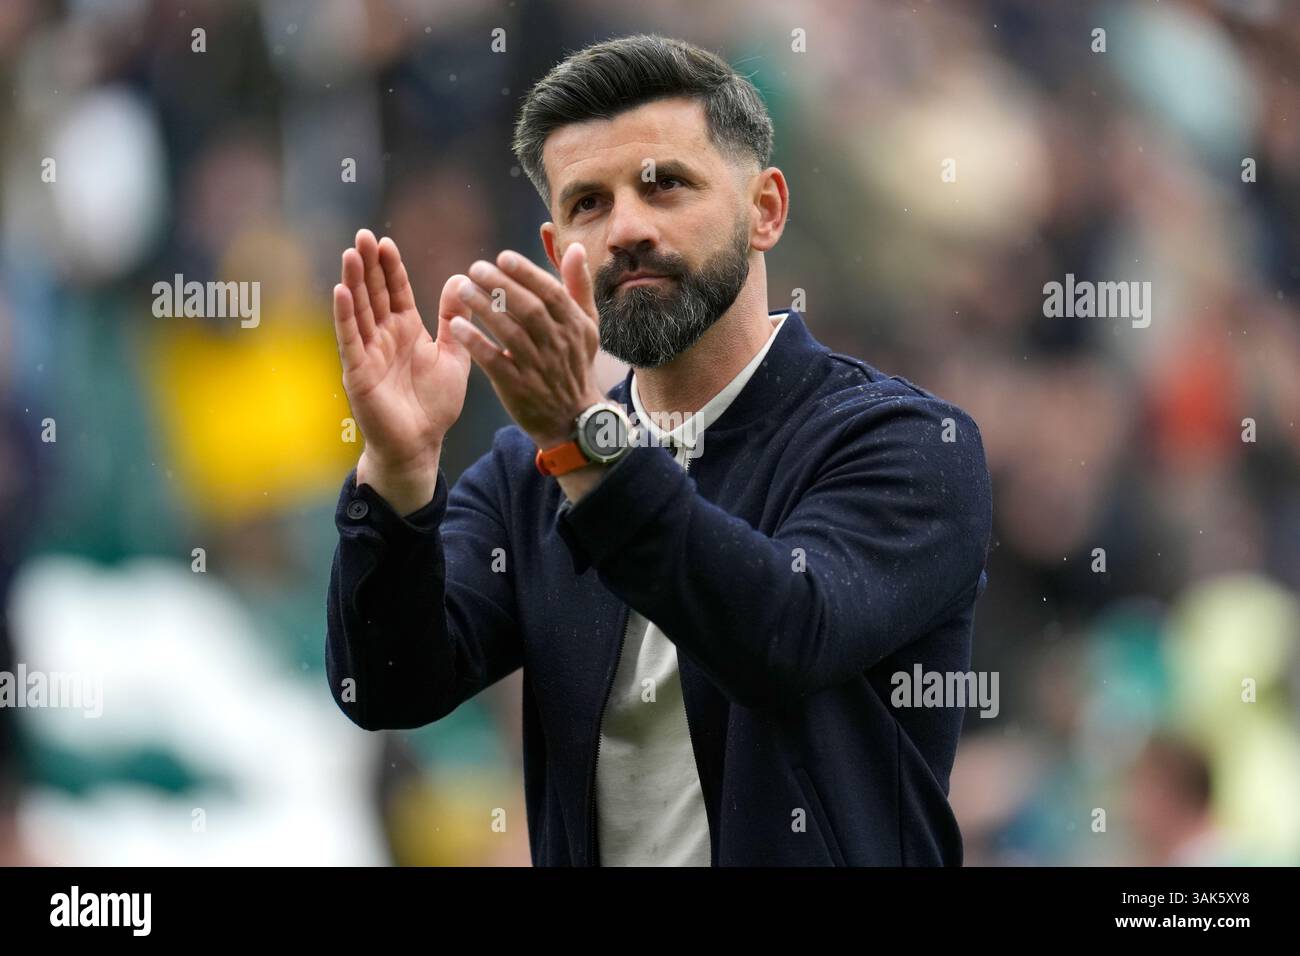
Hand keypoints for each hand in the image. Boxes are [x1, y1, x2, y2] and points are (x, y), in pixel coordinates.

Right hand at [333, 229, 472, 510]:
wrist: (421, 444)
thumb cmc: (435, 404)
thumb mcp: (453, 355)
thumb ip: (455, 320)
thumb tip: (459, 279)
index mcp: (407, 330)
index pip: (396, 291)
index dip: (390, 267)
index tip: (384, 241)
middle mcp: (384, 337)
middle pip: (373, 293)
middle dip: (367, 265)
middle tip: (362, 235)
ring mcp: (368, 353)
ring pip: (359, 311)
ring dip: (353, 282)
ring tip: (350, 253)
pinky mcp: (358, 372)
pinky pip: (350, 340)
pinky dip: (344, 316)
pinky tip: (341, 291)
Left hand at [448, 242, 604, 448]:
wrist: (572, 419)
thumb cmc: (574, 363)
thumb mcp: (586, 326)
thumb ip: (578, 286)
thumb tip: (573, 248)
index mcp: (575, 326)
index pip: (551, 294)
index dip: (527, 274)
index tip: (503, 257)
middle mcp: (558, 345)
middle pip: (530, 310)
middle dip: (501, 286)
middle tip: (475, 268)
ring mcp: (538, 368)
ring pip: (510, 333)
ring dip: (485, 309)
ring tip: (462, 289)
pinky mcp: (518, 388)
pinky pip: (494, 361)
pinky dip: (476, 343)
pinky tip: (458, 325)